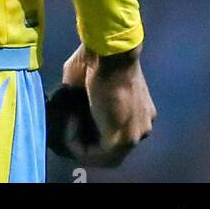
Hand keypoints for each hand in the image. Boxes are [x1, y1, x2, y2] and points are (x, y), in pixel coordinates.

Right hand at [54, 44, 155, 167]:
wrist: (111, 53)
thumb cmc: (100, 59)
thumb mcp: (91, 83)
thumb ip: (84, 101)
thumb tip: (70, 108)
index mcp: (140, 112)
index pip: (115, 133)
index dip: (90, 132)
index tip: (71, 115)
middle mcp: (142, 128)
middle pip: (111, 148)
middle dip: (86, 143)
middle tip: (67, 127)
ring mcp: (134, 136)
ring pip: (104, 155)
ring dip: (80, 145)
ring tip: (66, 125)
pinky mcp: (120, 140)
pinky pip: (95, 153)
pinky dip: (78, 144)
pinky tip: (69, 126)